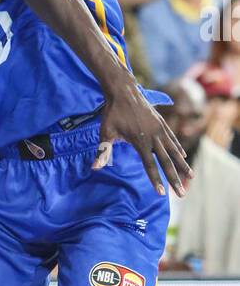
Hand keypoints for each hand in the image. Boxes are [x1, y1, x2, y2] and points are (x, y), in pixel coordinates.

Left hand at [95, 77, 191, 196]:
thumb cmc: (112, 113)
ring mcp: (159, 129)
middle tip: (182, 194)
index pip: (149, 165)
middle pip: (166, 162)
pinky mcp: (161, 123)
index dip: (155, 180)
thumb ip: (103, 151)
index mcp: (140, 141)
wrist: (124, 91)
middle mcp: (153, 136)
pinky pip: (172, 138)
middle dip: (174, 179)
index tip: (161, 193)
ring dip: (182, 165)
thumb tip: (94, 168)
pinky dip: (178, 148)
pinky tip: (183, 156)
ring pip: (174, 151)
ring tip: (191, 177)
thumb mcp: (105, 132)